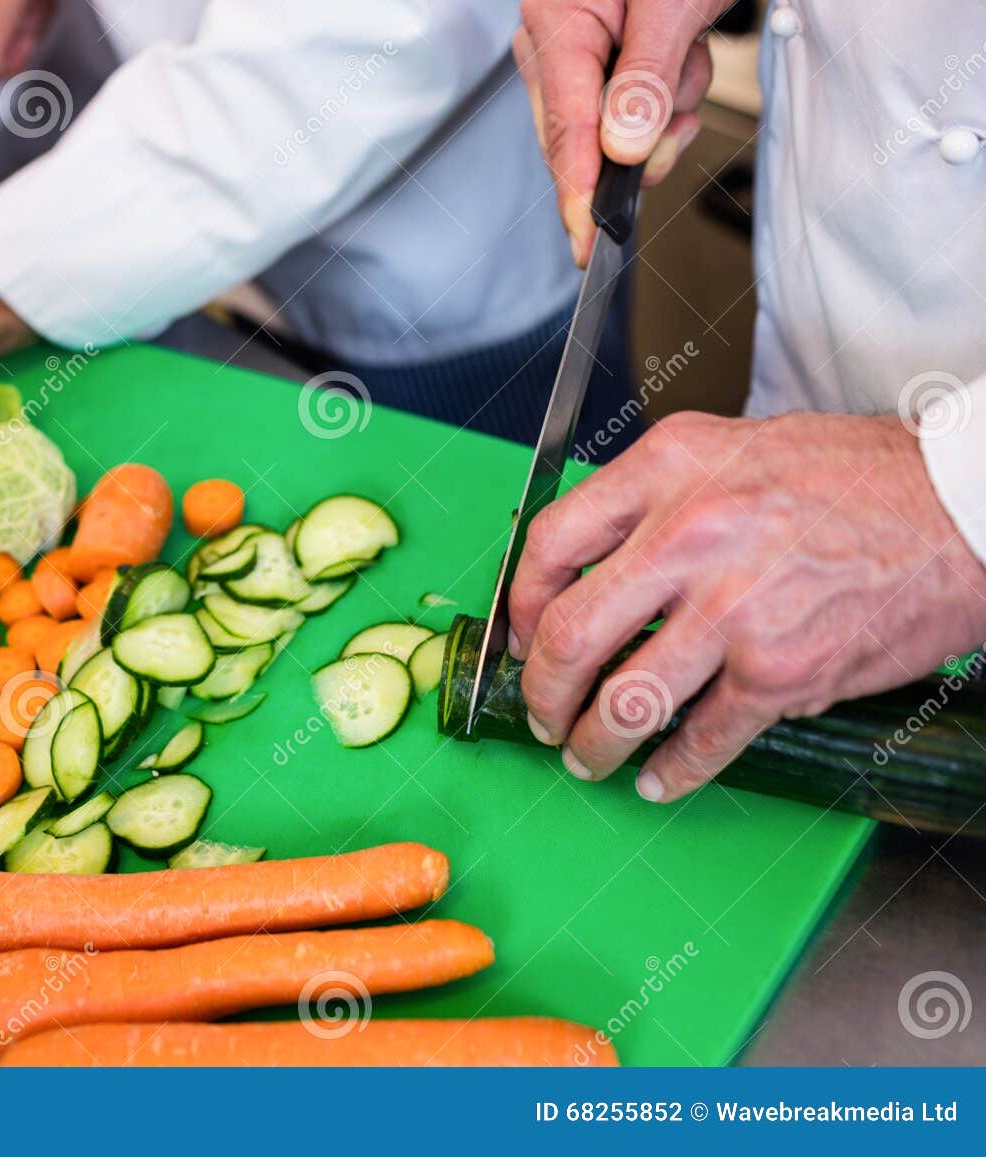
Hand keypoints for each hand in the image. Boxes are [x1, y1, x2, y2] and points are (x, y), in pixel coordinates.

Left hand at [508, 411, 985, 802]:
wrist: (963, 504)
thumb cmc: (855, 476)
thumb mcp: (735, 448)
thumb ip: (660, 497)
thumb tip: (595, 564)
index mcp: (670, 467)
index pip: (551, 543)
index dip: (520, 604)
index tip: (519, 636)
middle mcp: (691, 535)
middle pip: (570, 634)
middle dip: (541, 691)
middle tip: (540, 712)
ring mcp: (736, 609)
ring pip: (625, 700)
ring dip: (594, 743)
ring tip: (587, 756)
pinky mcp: (783, 670)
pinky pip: (703, 738)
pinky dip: (673, 771)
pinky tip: (659, 778)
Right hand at [514, 0, 722, 264]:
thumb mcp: (675, 5)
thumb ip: (647, 79)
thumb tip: (622, 150)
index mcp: (556, 22)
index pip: (563, 128)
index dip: (577, 191)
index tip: (588, 240)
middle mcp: (553, 43)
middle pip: (578, 141)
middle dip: (638, 145)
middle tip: (679, 124)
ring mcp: (573, 55)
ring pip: (610, 133)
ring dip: (662, 114)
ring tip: (689, 61)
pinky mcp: (599, 62)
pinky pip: (626, 112)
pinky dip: (664, 102)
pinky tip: (681, 67)